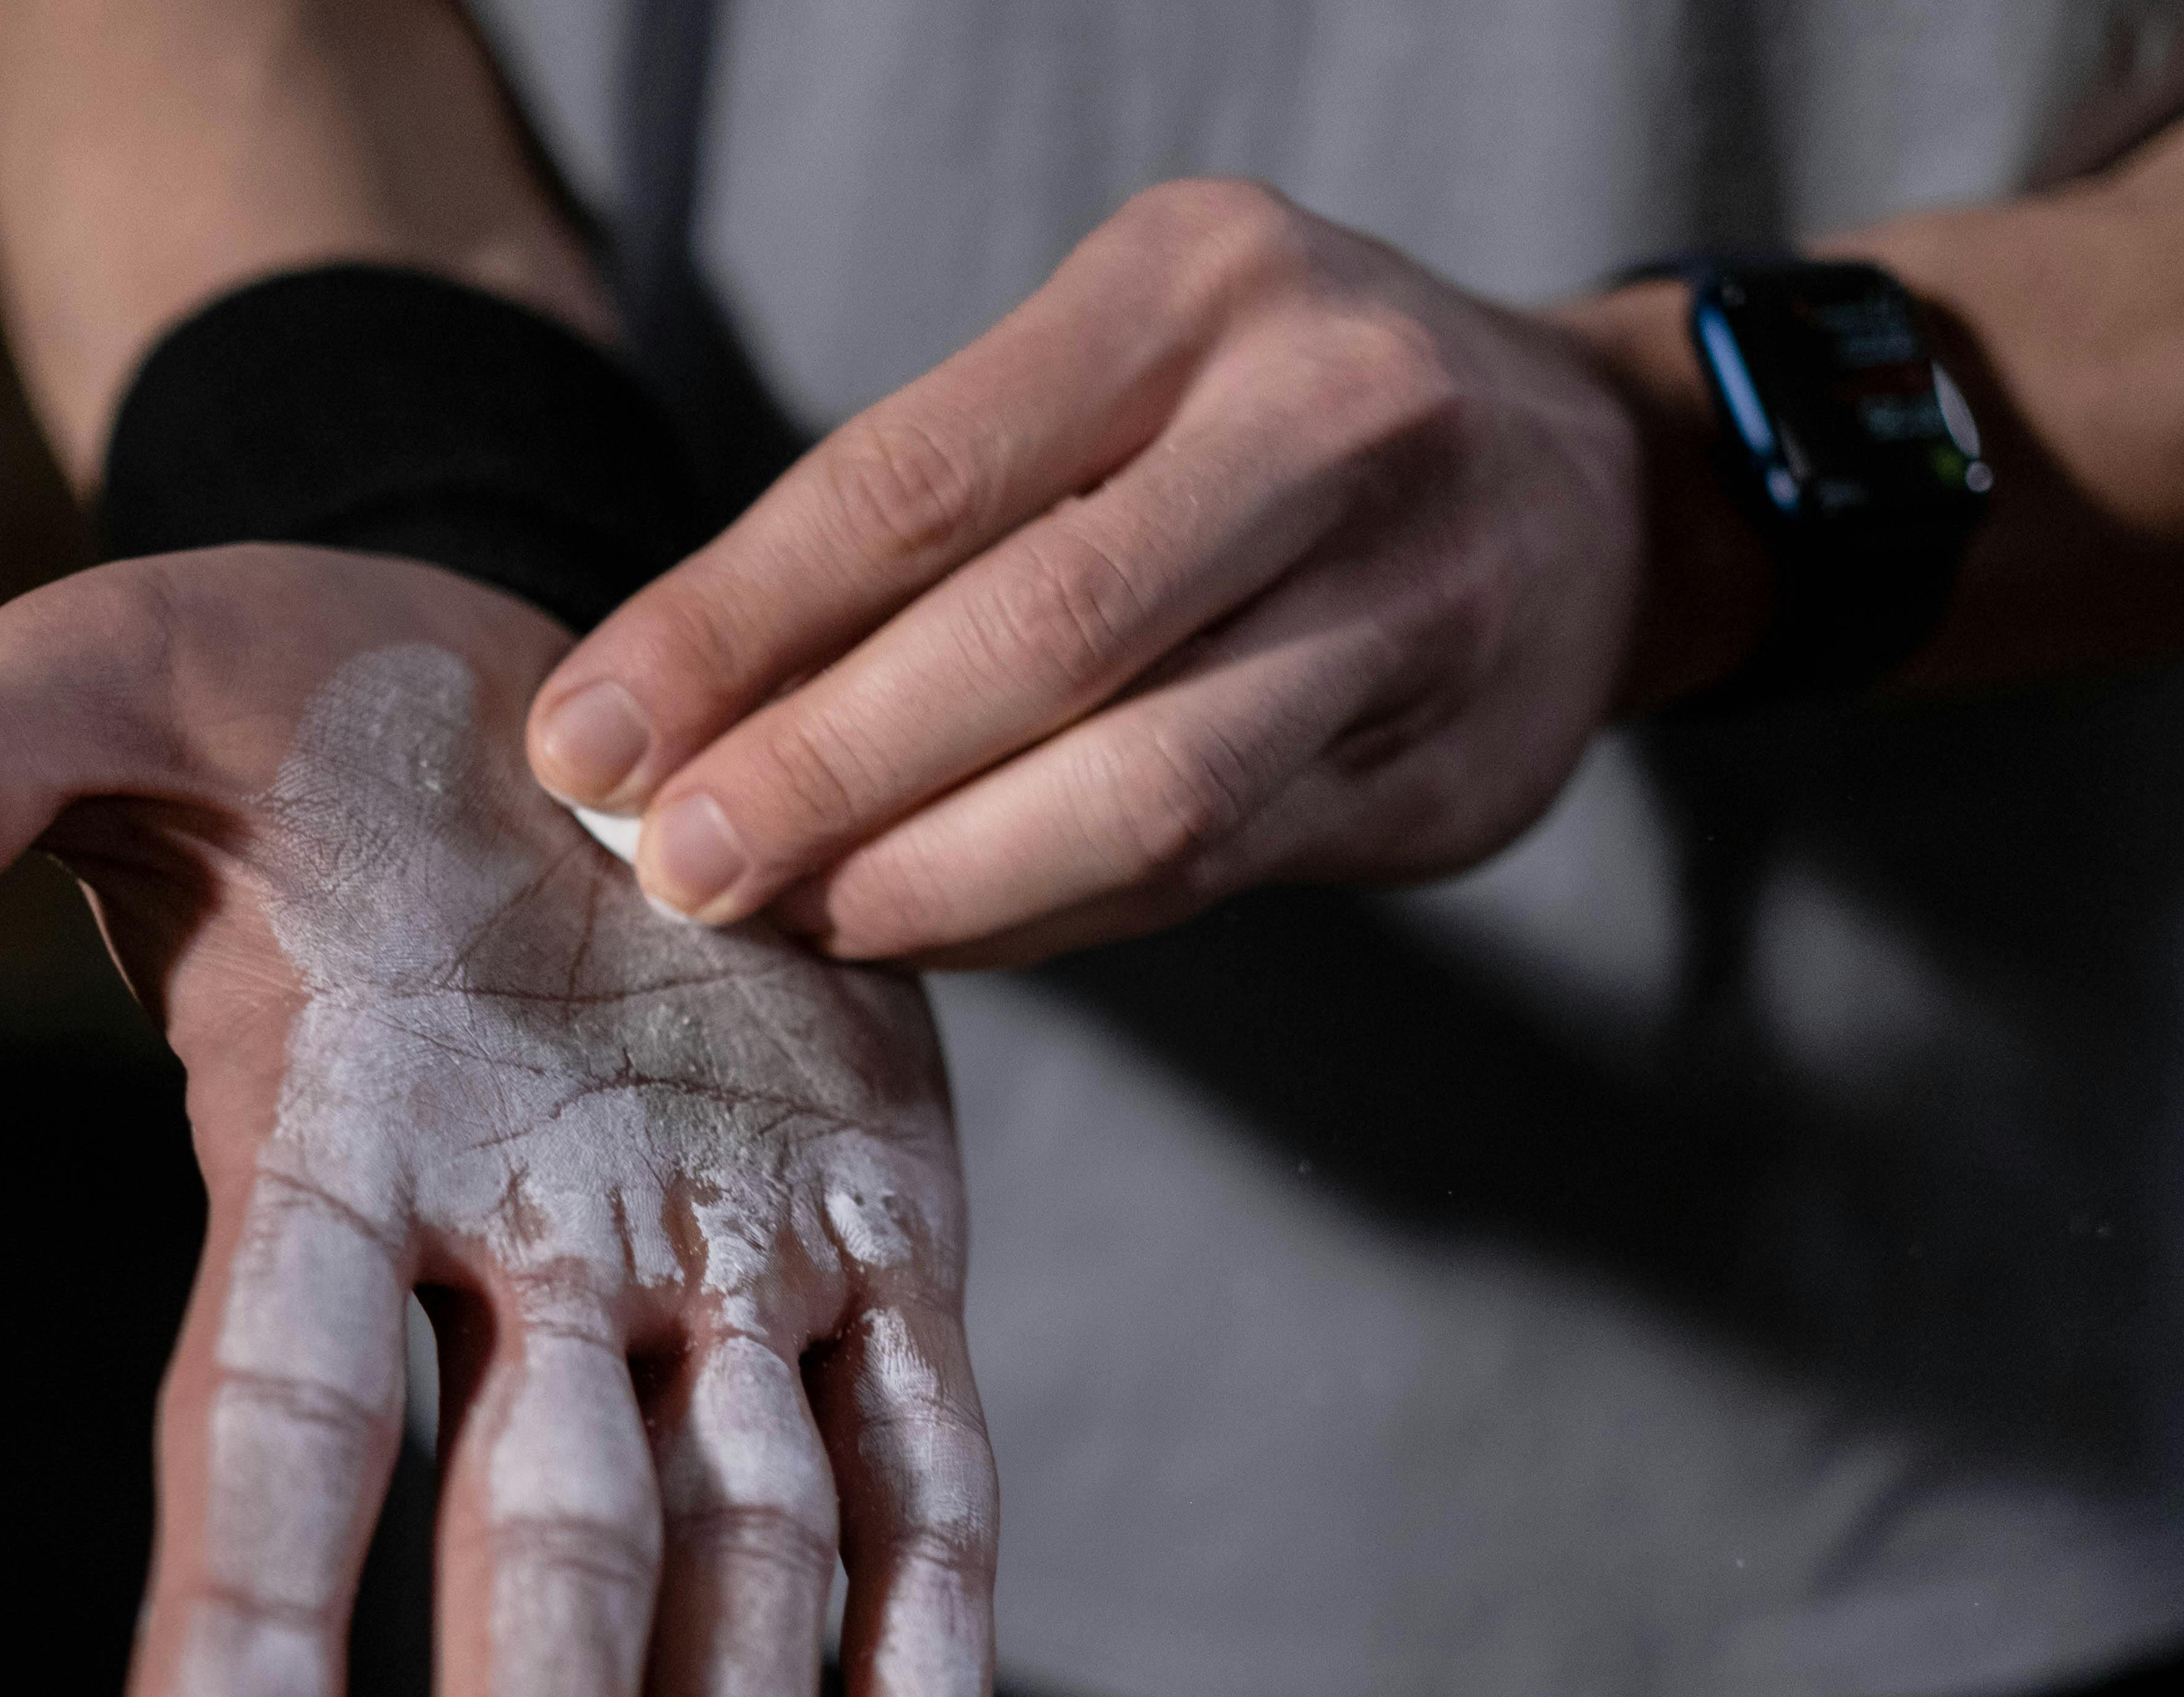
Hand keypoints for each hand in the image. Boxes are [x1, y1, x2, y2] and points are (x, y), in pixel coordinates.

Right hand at [0, 545, 994, 1696]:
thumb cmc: (296, 696)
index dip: (241, 1625)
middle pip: (526, 1550)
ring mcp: (706, 1250)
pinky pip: (910, 1426)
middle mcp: (519, 1256)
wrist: (560, 669)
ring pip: (733, 1546)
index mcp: (329, 1153)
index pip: (274, 1423)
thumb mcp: (94, 692)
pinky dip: (922, 1582)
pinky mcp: (875, 1214)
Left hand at [520, 177, 1655, 966]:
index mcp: (1193, 284)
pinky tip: (935, 925)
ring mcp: (1417, 594)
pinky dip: (1045, 913)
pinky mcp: (1452, 761)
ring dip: (934, 876)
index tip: (590, 737)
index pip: (915, 475)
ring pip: (1138, 783)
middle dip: (823, 772)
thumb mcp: (1119, 374)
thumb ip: (933, 522)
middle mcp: (1327, 417)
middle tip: (677, 867)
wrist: (1593, 484)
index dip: (730, 626)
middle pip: (1032, 634)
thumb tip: (680, 720)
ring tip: (793, 916)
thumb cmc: (1276, 427)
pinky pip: (1206, 865)